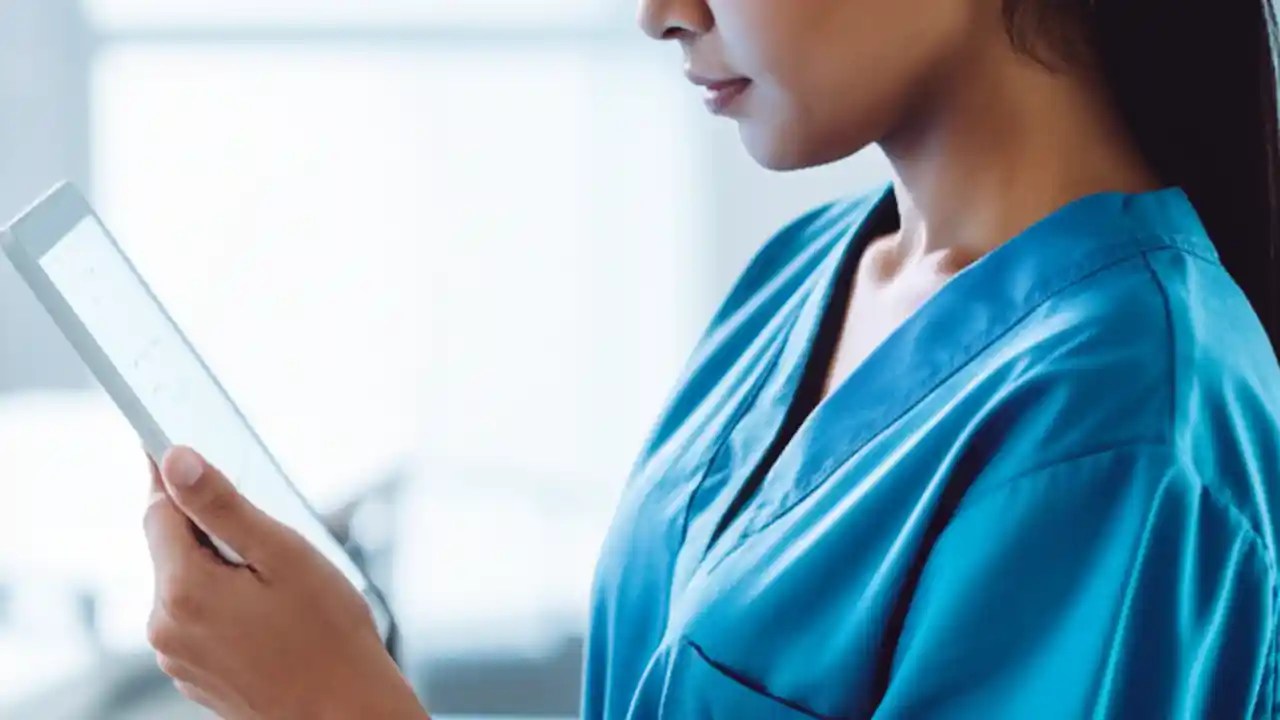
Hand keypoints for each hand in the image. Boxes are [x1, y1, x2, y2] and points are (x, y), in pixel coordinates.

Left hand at [143, 447, 425, 719]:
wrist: (343, 712)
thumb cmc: (328, 637)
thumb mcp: (282, 555)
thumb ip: (222, 506)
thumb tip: (176, 460)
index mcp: (183, 591)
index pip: (158, 511)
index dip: (174, 478)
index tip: (178, 447)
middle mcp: (165, 627)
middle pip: (171, 548)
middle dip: (210, 532)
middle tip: (268, 544)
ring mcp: (177, 656)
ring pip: (185, 584)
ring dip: (218, 571)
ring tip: (277, 590)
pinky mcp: (193, 674)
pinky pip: (197, 619)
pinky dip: (223, 605)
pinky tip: (268, 618)